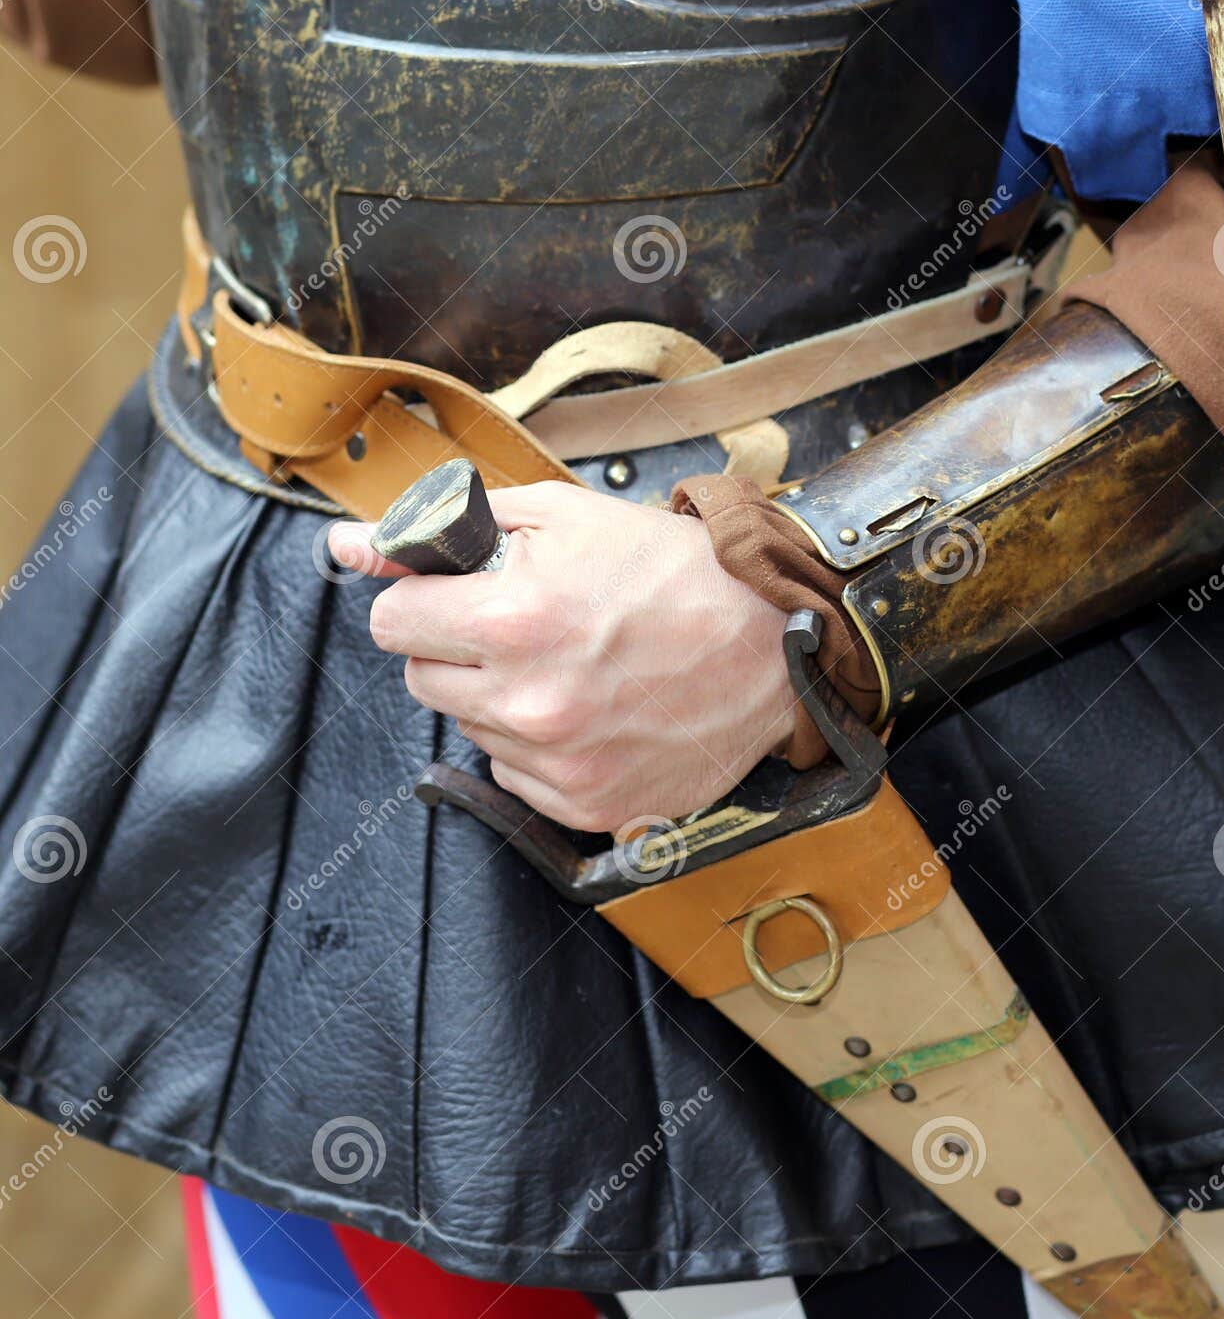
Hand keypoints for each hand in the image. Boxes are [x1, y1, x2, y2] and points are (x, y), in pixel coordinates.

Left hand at [329, 482, 796, 831]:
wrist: (774, 646)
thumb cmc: (676, 574)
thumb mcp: (564, 516)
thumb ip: (450, 528)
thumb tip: (354, 545)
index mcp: (517, 621)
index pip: (392, 622)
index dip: (421, 600)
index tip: (451, 597)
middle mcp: (530, 702)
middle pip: (420, 680)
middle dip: (455, 648)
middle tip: (519, 627)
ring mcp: (560, 762)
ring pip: (472, 728)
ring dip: (499, 697)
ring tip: (570, 666)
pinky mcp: (589, 802)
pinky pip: (517, 775)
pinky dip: (539, 746)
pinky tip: (589, 710)